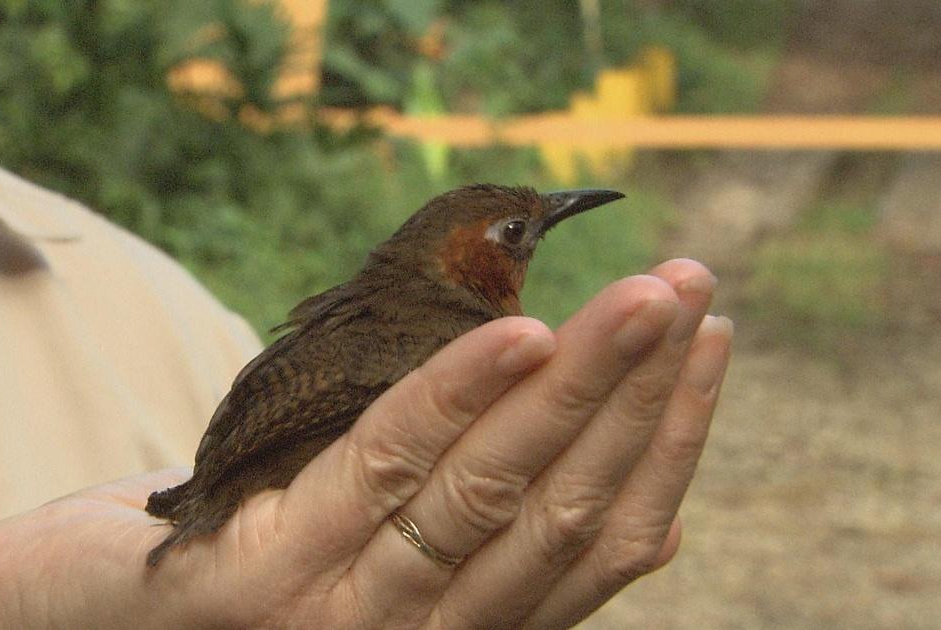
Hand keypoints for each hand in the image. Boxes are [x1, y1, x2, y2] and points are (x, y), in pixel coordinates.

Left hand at [0, 259, 730, 628]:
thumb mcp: (363, 543)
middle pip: (561, 516)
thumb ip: (458, 519)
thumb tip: (585, 440)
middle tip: (695, 286)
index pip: (597, 548)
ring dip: (583, 385)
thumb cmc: (232, 563)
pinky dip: (459, 399)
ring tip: (646, 292)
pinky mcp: (253, 585)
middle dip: (643, 395)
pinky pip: (381, 479)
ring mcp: (339, 625)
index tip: (708, 349)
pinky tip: (522, 334)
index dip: (668, 446)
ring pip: (492, 498)